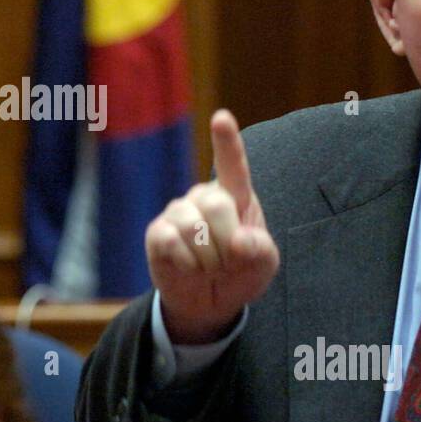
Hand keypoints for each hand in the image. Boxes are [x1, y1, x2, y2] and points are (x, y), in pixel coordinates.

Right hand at [145, 109, 279, 343]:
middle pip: (216, 204)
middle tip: (228, 263)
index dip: (227, 142)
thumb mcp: (263, 265)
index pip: (233, 165)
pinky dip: (186, 264)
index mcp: (236, 196)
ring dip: (207, 259)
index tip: (221, 118)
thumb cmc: (240, 274)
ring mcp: (178, 212)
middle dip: (227, 242)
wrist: (209, 303)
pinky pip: (170, 242)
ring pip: (192, 226)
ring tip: (209, 268)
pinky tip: (188, 268)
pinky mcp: (157, 233)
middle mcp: (204, 197)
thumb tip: (239, 241)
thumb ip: (261, 251)